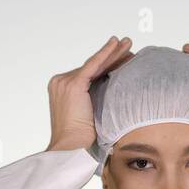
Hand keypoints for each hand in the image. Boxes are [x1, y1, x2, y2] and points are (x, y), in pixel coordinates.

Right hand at [45, 35, 133, 151]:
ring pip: (95, 64)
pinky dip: (106, 53)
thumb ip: (94, 100)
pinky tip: (116, 44)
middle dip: (111, 57)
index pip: (89, 74)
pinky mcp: (73, 84)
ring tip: (127, 42)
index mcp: (62, 89)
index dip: (107, 65)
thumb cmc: (80, 139)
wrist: (70, 147)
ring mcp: (65, 82)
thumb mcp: (88, 115)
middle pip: (92, 67)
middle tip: (127, 45)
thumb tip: (113, 94)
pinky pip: (93, 65)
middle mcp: (61, 82)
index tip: (123, 59)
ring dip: (112, 53)